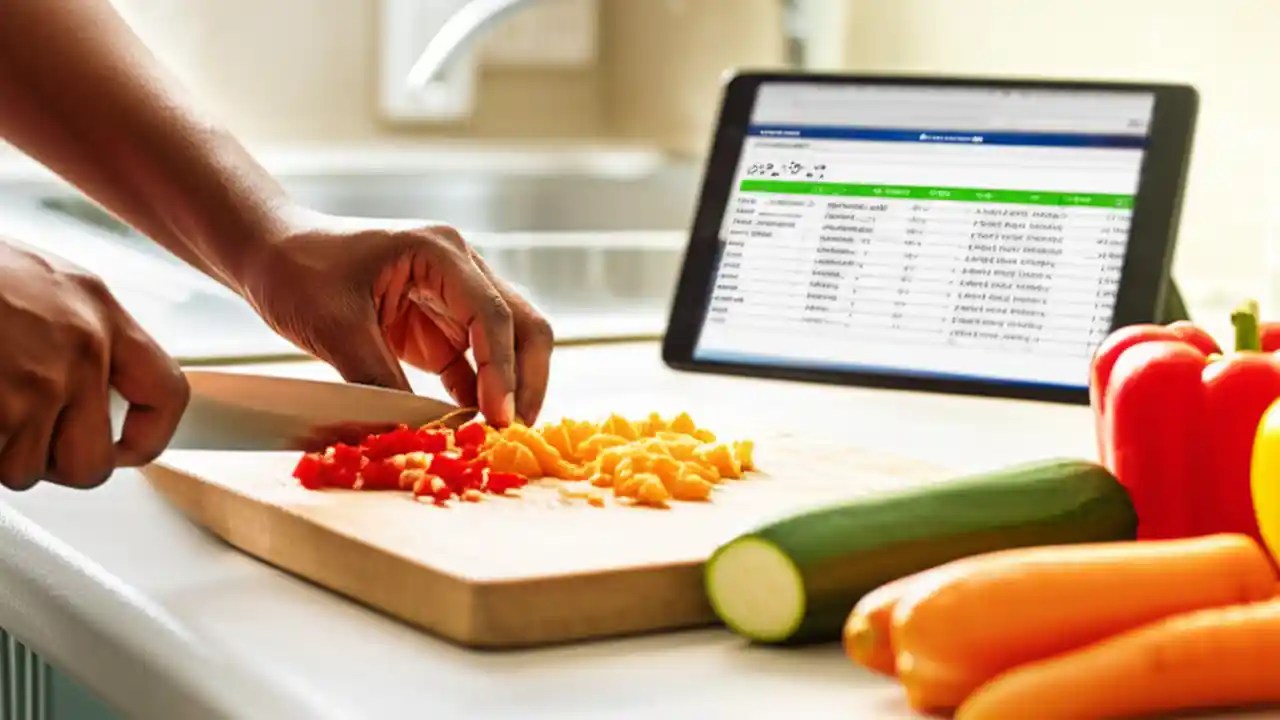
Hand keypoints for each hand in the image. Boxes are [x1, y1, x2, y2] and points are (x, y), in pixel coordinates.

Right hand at [0, 240, 188, 489]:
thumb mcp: (41, 280)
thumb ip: (78, 332)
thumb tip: (94, 392)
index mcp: (99, 309)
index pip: (166, 393)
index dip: (147, 437)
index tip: (123, 449)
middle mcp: (81, 348)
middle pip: (91, 462)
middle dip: (52, 464)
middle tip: (18, 438)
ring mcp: (34, 382)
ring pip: (25, 470)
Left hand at [239, 210, 553, 426]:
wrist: (270, 255)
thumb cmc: (298, 271)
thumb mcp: (334, 327)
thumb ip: (378, 378)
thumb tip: (417, 432)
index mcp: (440, 252)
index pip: (491, 313)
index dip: (502, 368)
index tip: (500, 417)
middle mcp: (459, 270)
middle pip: (521, 323)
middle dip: (525, 377)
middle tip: (515, 429)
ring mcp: (452, 298)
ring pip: (507, 344)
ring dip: (507, 388)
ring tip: (496, 435)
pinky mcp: (438, 327)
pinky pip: (473, 363)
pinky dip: (478, 395)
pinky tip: (469, 427)